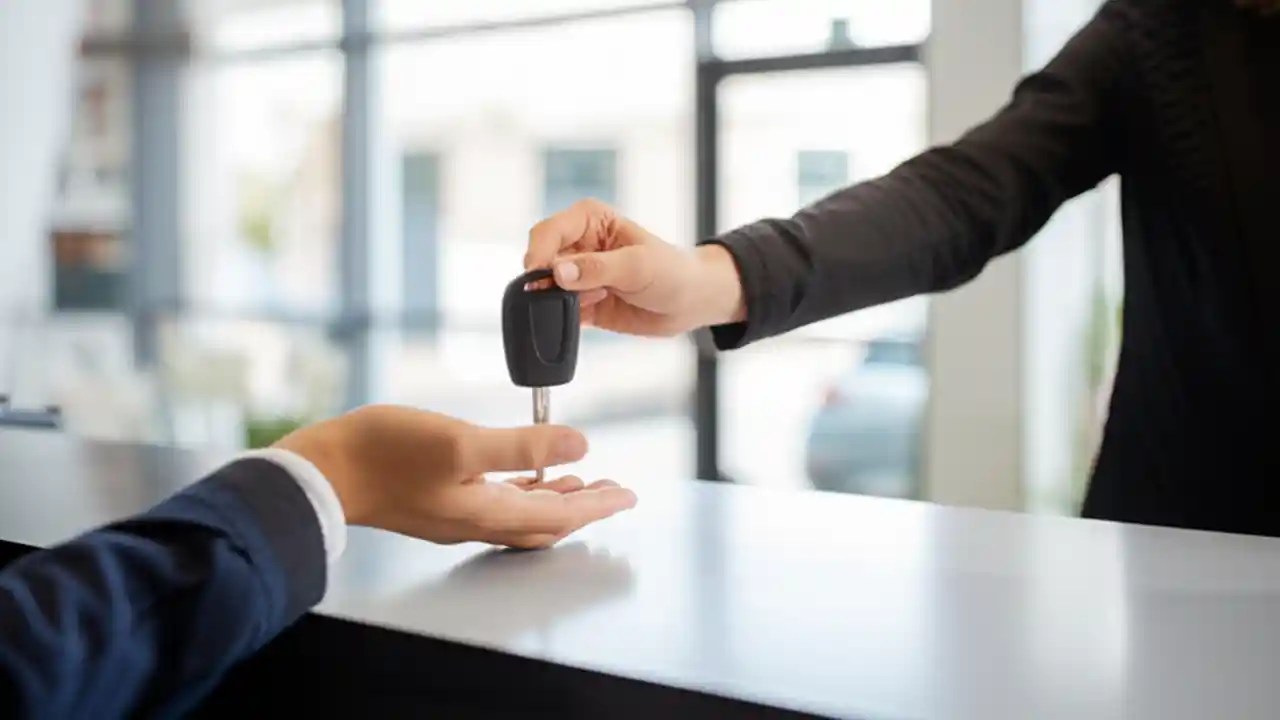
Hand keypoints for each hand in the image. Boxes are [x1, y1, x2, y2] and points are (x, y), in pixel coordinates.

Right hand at [273, 405, 636, 549]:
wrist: (323, 472)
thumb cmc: (384, 454)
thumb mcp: (461, 442)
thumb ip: (522, 445)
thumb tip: (580, 443)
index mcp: (488, 511)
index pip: (561, 514)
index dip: (599, 505)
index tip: (628, 496)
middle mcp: (476, 521)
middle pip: (547, 521)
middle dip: (585, 506)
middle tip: (614, 493)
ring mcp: (455, 514)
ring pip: (521, 513)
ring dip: (555, 499)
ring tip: (581, 483)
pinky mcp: (436, 500)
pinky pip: (495, 503)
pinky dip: (521, 491)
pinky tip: (519, 475)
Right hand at [524, 198, 746, 336]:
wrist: (691, 302)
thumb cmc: (672, 270)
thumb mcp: (638, 265)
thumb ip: (596, 269)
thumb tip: (558, 273)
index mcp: (589, 220)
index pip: (548, 232)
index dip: (539, 253)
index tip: (540, 276)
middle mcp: (578, 245)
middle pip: (541, 261)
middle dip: (547, 281)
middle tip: (573, 293)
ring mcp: (577, 276)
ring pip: (545, 289)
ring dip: (558, 301)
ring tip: (596, 300)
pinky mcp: (581, 303)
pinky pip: (557, 312)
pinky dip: (564, 317)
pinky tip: (593, 312)